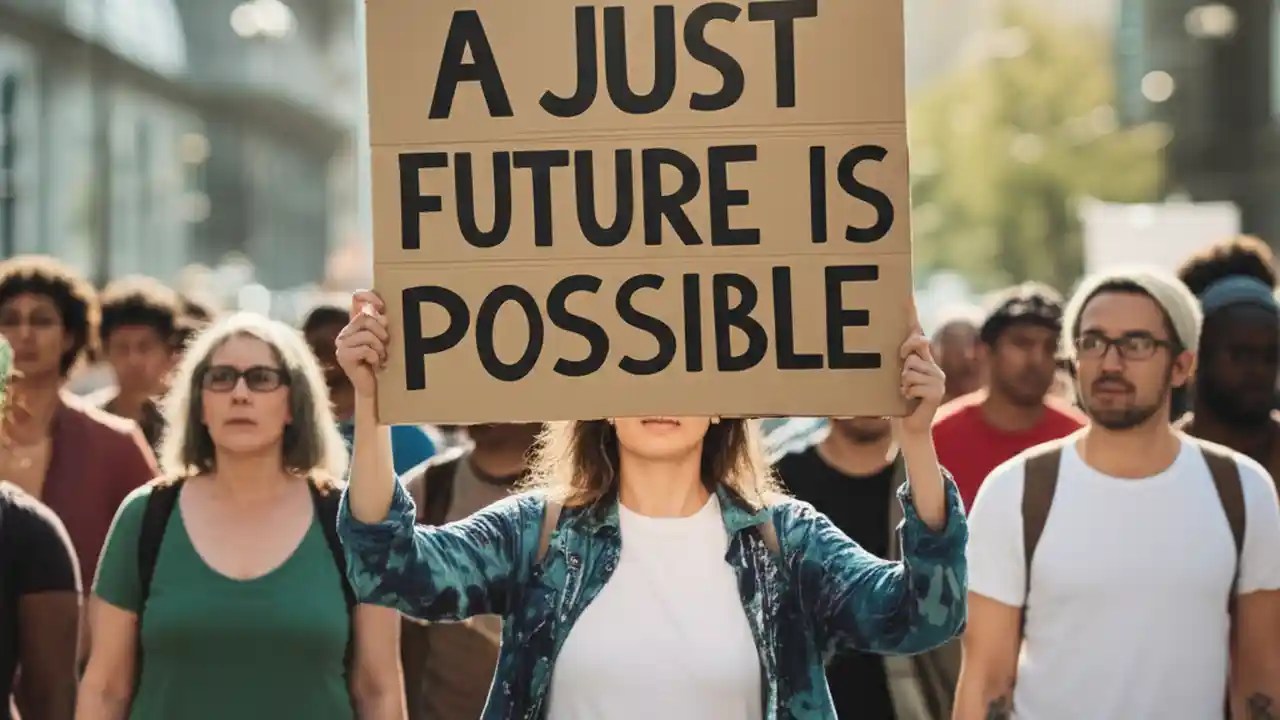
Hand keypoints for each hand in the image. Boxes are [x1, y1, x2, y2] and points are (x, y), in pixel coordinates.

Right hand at [335, 290, 389, 398]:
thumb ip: (382, 324)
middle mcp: (346, 331)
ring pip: (367, 334)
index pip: (357, 298)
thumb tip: (384, 317)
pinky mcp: (342, 356)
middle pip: (365, 317)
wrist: (373, 387)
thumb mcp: (384, 339)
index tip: (382, 307)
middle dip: (381, 332)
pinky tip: (375, 364)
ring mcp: (342, 343)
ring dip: (380, 347)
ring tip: (381, 357)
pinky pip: (365, 349)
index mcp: (355, 324)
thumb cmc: (382, 361)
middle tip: (385, 346)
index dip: (370, 297)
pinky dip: (375, 357)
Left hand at [893, 299, 945, 436]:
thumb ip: (899, 362)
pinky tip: (910, 400)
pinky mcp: (938, 391)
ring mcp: (938, 377)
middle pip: (914, 347)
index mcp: (921, 359)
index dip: (911, 314)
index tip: (905, 294)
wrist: (908, 427)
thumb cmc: (897, 403)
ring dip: (902, 383)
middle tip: (901, 378)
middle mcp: (933, 365)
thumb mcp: (894, 379)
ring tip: (905, 393)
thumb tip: (909, 342)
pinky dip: (907, 393)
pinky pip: (914, 383)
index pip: (917, 333)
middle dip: (903, 360)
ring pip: (910, 368)